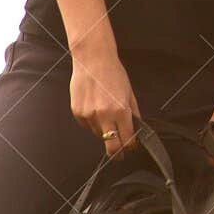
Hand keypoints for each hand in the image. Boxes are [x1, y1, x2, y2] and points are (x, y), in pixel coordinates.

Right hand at [69, 43, 140, 157]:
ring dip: (104, 130)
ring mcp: (88, 115)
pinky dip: (92, 121)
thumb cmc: (113, 73)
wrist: (93, 60)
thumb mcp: (130, 93)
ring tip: (104, 110)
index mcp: (121, 111)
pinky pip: (87, 126)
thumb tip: (136, 131)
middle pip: (111, 147)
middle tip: (119, 153)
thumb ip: (134, 114)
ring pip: (98, 134)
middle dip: (116, 153)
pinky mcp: (77, 113)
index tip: (130, 147)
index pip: (127, 140)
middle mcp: (104, 116)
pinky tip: (94, 106)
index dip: (130, 147)